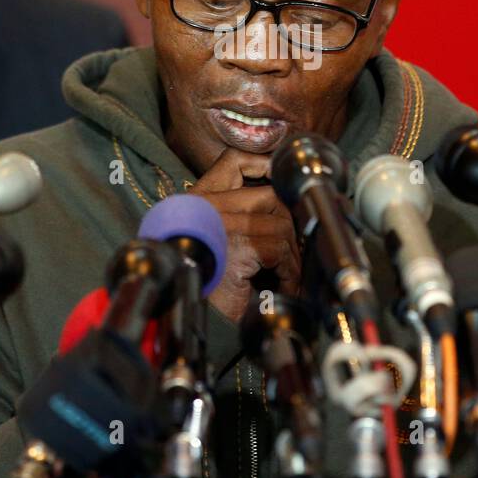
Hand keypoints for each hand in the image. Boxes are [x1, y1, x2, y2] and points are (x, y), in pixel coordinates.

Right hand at [190, 147, 301, 324]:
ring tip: (286, 275)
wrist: (186, 316)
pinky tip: (282, 285)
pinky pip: (279, 249)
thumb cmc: (203, 283)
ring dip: (290, 254)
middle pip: (268, 196)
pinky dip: (288, 271)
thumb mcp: (214, 242)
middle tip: (290, 253)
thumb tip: (281, 206)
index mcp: (196, 200)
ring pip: (279, 224)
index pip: (233, 161)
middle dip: (287, 225)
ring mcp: (223, 222)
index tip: (279, 182)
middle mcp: (206, 205)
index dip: (261, 164)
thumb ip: (235, 217)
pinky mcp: (239, 245)